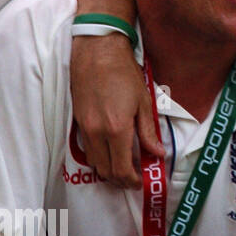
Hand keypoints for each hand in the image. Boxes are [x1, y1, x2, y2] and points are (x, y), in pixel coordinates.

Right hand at [69, 34, 164, 188]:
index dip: (132, 181)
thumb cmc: (124, 73)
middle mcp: (97, 133)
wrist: (97, 52)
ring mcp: (84, 128)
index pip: (122, 168)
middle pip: (105, 170)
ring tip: (125, 165)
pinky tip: (112, 150)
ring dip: (108, 169)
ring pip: (94, 162)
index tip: (141, 182)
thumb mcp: (144, 103)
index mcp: (117, 129)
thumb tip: (158, 154)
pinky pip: (87, 148)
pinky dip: (99, 156)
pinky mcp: (77, 121)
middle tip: (134, 178)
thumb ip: (148, 132)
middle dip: (120, 180)